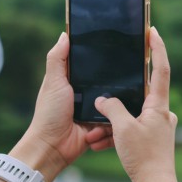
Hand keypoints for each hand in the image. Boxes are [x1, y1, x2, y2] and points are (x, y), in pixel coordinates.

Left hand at [12, 32, 110, 181]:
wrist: (53, 147)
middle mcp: (87, 93)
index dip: (102, 56)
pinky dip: (115, 120)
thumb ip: (57, 59)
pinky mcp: (103, 124)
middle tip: (132, 75)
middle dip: (118, 81)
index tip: (119, 47)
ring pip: (116, 101)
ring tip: (121, 102)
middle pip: (109, 81)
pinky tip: (115, 119)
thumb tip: (65, 34)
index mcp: (75, 80)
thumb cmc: (49, 114)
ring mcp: (96, 109)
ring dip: (117, 104)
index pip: (92, 64)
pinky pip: (116, 119)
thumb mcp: (53, 82)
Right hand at [94, 26, 177, 181]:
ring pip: (136, 111)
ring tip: (102, 129)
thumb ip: (112, 109)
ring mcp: (160, 126)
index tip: (153, 32)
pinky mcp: (154, 138)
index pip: (160, 69)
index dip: (157, 48)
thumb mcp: (123, 129)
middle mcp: (163, 113)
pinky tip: (105, 140)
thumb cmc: (143, 156)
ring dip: (119, 116)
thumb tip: (104, 100)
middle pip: (144, 90)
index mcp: (159, 105)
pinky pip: (135, 126)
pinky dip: (121, 129)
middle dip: (126, 88)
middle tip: (112, 83)